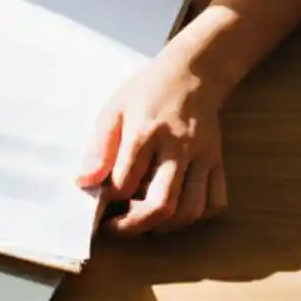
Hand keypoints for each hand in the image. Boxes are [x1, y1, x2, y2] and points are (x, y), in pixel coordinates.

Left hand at [77, 54, 228, 235]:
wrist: (193, 73)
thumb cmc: (147, 92)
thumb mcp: (114, 110)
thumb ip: (99, 149)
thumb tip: (84, 182)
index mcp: (145, 133)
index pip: (124, 183)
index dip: (108, 200)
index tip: (99, 201)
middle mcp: (177, 147)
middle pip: (161, 206)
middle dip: (134, 226)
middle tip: (117, 227)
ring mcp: (202, 157)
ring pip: (190, 210)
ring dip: (165, 226)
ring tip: (145, 220)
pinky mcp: (217, 161)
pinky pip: (215, 202)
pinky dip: (195, 216)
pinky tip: (176, 210)